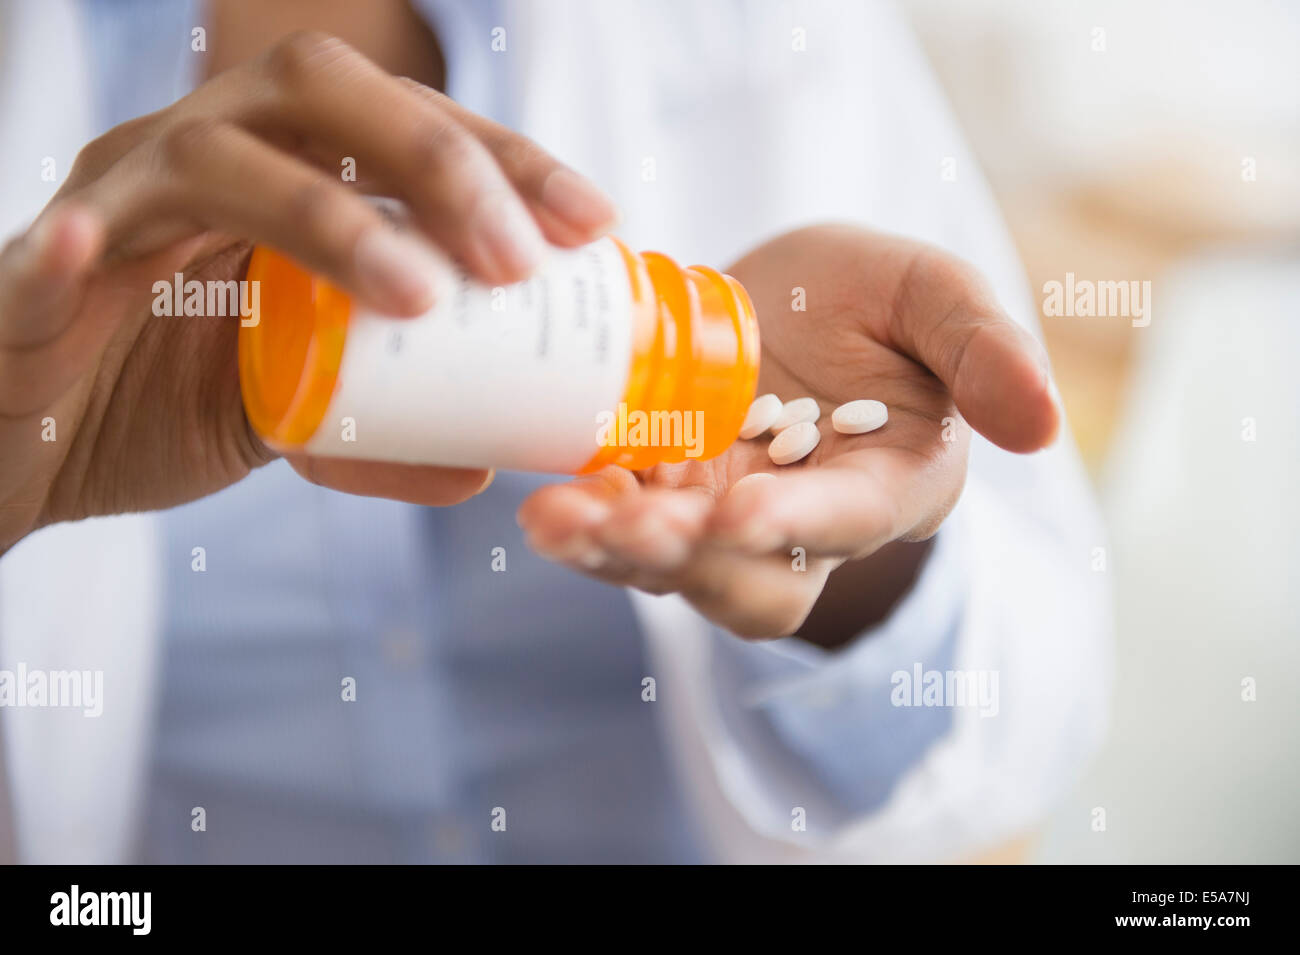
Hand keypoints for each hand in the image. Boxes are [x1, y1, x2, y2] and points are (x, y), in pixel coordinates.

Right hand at [0, 32, 616, 553]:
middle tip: (517, 259)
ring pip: (211, 161)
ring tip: (415, 295)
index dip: (502, 159)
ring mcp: (114, 207)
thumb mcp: (295, 420)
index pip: (399, 126)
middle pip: (317, 94)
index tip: (592, 222)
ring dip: (323, 216)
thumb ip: (381, 433)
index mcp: (274, 172)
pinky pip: (47, 256)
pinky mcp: (28, 285)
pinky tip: (98, 253)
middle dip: (436, 161)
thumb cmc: (164, 403)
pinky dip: (68, 256)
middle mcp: (199, 160)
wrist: (29, 447)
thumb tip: (484, 466)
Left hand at [517, 224, 1059, 637]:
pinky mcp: (659, 500)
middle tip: (631, 523)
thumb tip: (1044, 424)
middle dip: (688, 558)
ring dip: (616, 553)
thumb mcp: (933, 296)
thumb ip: (985, 348)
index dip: (800, 524)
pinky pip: (619, 528)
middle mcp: (803, 527)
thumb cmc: (872, 302)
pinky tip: (545, 495)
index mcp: (888, 484)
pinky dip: (583, 519)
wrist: (785, 303)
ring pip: (673, 570)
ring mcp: (722, 520)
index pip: (849, 522)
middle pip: (749, 578)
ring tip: (558, 519)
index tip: (745, 511)